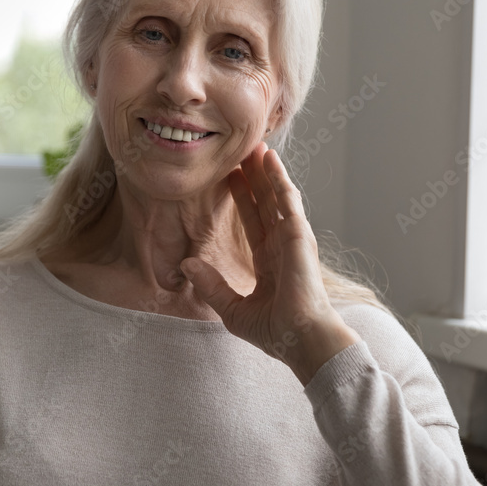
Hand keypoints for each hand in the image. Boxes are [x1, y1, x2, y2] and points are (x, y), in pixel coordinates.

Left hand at [180, 142, 359, 384]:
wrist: (300, 340)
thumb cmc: (275, 332)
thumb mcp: (232, 309)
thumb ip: (211, 286)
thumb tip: (187, 266)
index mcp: (270, 261)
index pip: (253, 220)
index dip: (242, 197)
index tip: (231, 176)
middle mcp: (282, 245)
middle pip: (265, 201)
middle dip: (254, 176)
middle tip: (243, 150)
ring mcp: (293, 238)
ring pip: (276, 195)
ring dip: (266, 170)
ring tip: (255, 145)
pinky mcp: (299, 235)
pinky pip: (287, 201)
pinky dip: (278, 178)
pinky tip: (270, 159)